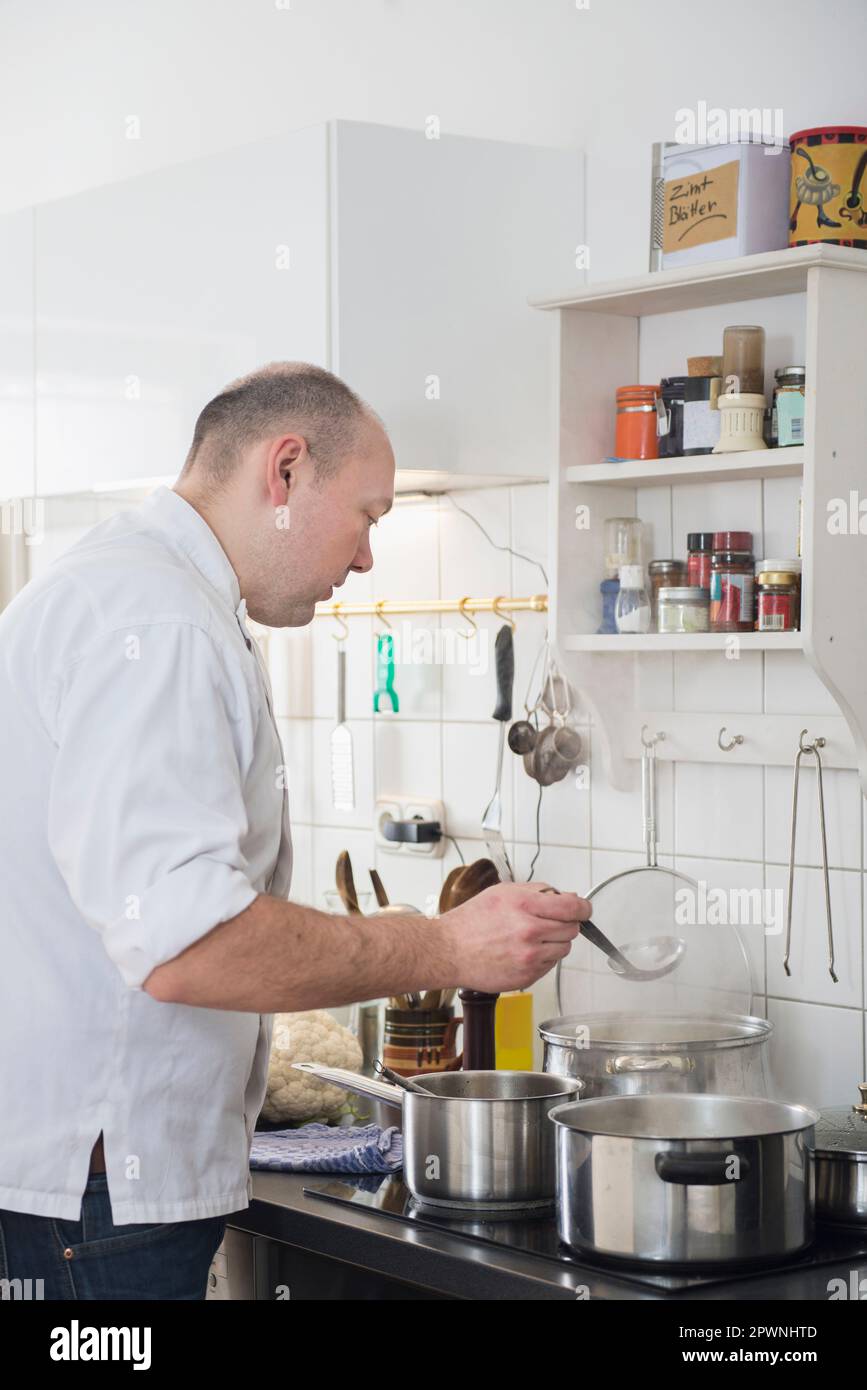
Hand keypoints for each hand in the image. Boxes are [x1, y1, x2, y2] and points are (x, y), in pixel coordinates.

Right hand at [441, 881, 589, 992]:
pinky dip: (541, 959)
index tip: (583, 909)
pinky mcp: (527, 976)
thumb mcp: (503, 892)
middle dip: (564, 924)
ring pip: (563, 949)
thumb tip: (566, 896)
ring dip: (553, 942)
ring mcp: (530, 957)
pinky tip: (520, 952)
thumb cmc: (471, 922)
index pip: (574, 907)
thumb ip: (538, 891)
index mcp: (525, 906)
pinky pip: (549, 965)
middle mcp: (530, 932)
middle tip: (546, 923)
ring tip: (529, 939)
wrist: (448, 951)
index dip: (583, 907)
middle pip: (572, 929)